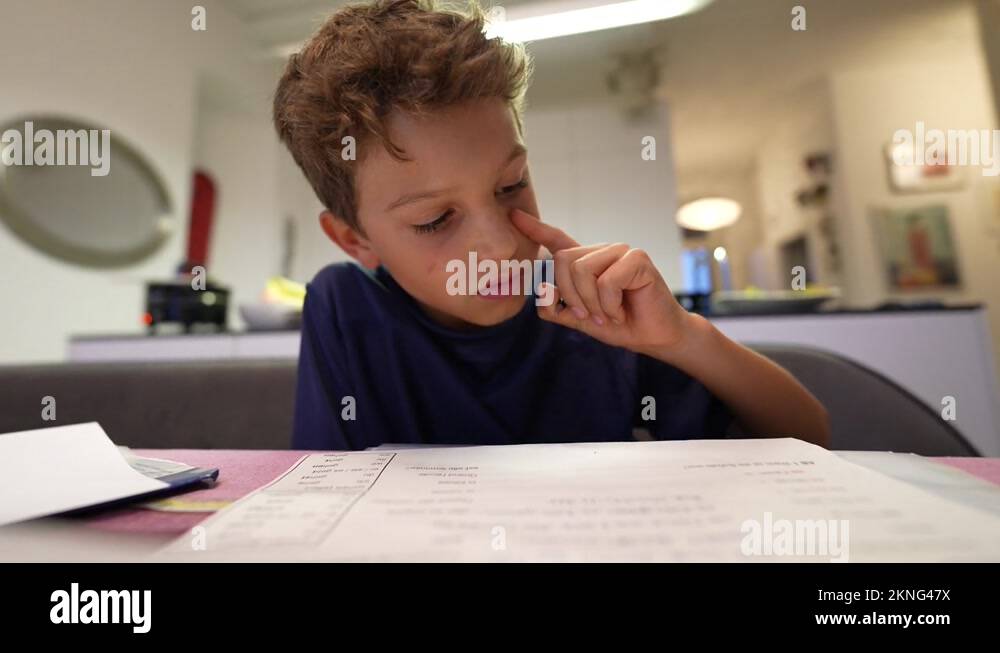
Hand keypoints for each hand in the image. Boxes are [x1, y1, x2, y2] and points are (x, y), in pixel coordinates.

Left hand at [510, 208, 693, 354]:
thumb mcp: (581, 320)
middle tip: (589, 316)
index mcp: (587, 262)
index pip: (557, 240)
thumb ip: (558, 309)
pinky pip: (606, 281)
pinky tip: (621, 311)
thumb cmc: (621, 324)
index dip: (535, 228)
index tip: (512, 215)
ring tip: (607, 315)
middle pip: (562, 261)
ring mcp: (620, 252)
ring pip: (581, 270)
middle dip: (571, 296)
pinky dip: (609, 305)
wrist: (654, 336)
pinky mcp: (638, 258)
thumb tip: (541, 296)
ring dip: (591, 304)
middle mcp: (601, 252)